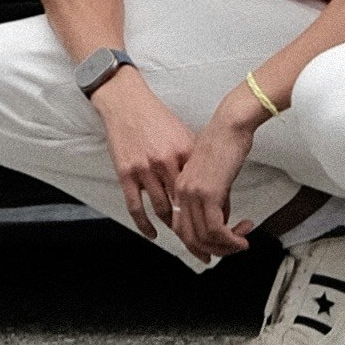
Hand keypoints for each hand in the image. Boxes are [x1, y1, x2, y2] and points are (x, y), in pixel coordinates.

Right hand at [95, 66, 203, 244]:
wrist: (127, 103)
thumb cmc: (158, 119)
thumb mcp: (184, 136)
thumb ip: (197, 161)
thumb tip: (216, 187)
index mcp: (184, 152)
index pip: (201, 189)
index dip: (211, 211)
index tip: (219, 225)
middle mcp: (166, 162)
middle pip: (184, 204)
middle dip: (195, 225)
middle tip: (204, 241)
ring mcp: (144, 168)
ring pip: (162, 209)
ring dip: (173, 226)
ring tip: (181, 235)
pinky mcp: (126, 173)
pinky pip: (136, 207)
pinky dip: (145, 225)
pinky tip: (153, 234)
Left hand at [166, 100, 263, 262]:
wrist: (230, 125)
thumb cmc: (226, 144)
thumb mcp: (216, 177)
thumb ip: (215, 199)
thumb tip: (224, 219)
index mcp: (180, 187)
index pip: (181, 228)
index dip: (197, 246)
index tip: (213, 252)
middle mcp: (182, 192)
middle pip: (189, 238)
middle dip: (212, 250)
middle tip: (232, 250)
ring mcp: (193, 193)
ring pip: (204, 237)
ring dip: (226, 246)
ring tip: (242, 241)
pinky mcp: (209, 193)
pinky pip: (216, 229)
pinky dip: (230, 239)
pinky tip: (243, 235)